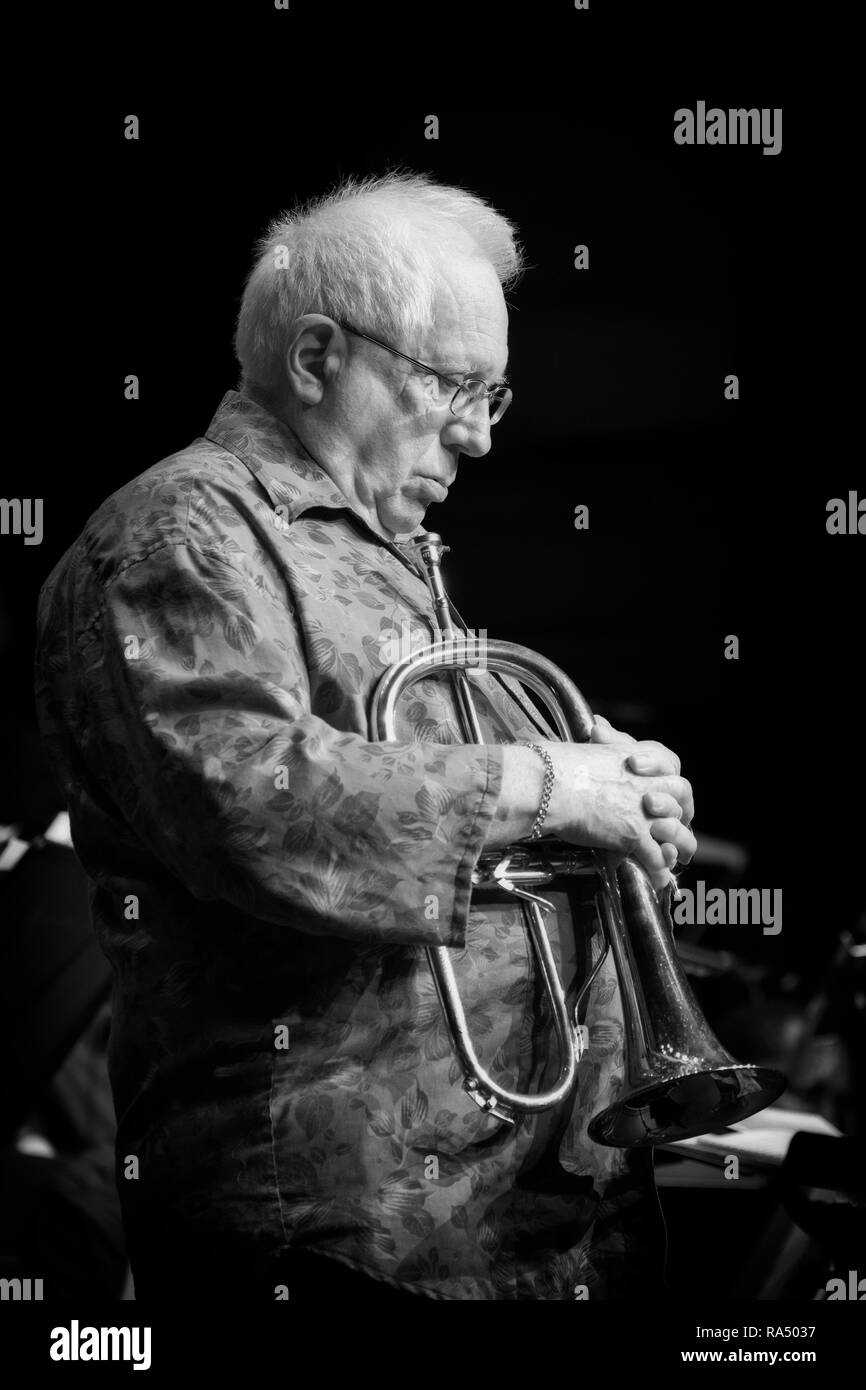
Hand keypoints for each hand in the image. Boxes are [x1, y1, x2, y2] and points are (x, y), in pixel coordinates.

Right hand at [545, 726, 695, 890]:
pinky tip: (658, 879)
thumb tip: (599, 727)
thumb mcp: (588, 746)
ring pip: (676, 830)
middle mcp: (648, 782)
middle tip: (680, 824)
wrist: (548, 785)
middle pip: (682, 795)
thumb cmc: (556, 764)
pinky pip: (655, 858)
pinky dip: (658, 872)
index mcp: (638, 756)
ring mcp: (644, 811)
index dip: (670, 777)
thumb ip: (603, 744)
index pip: (670, 762)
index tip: (667, 788)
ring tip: (678, 857)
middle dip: (683, 812)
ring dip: (679, 845)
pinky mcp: (634, 836)